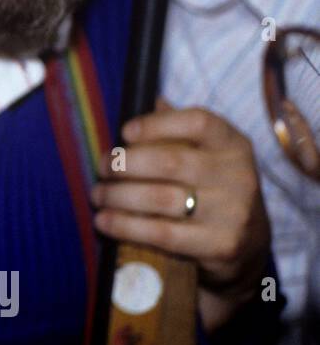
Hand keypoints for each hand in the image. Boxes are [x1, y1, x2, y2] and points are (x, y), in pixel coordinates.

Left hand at [91, 99, 271, 333]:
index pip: (197, 122)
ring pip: (160, 198)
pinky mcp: (221, 244)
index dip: (155, 125)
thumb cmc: (212, 188)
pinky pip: (161, 233)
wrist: (246, 243)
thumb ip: (181, 130)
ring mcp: (233, 212)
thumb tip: (152, 100)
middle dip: (124, 164)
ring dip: (117, 196)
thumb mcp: (207, 154)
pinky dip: (125, 226)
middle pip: (169, 161)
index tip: (124, 133)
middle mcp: (238, 175)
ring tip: (97, 194)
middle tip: (101, 168)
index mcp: (233, 144)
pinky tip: (103, 221)